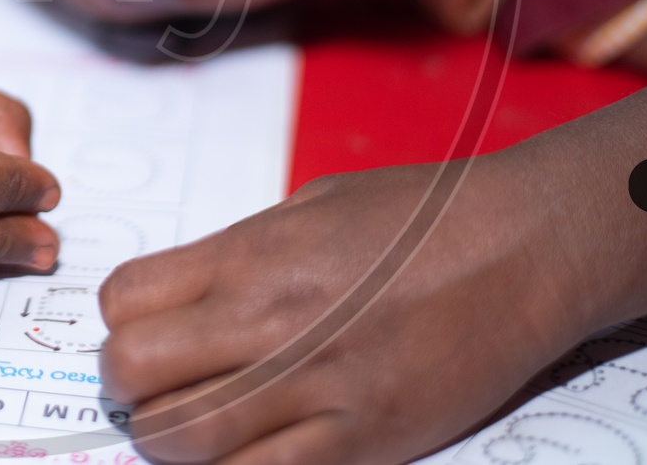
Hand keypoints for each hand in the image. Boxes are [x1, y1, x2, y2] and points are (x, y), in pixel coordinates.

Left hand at [97, 157, 591, 464]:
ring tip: (196, 424)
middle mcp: (268, 321)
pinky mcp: (361, 443)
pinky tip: (251, 452)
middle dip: (128, 384)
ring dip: (171, 438)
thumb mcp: (310, 206)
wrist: (524, 248)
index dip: (122, 319)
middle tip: (155, 384)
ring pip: (184, 441)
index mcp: (249, 255)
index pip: (126, 299)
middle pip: (134, 371)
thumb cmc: (419, 216)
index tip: (146, 326)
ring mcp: (314, 388)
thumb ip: (238, 254)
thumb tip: (183, 299)